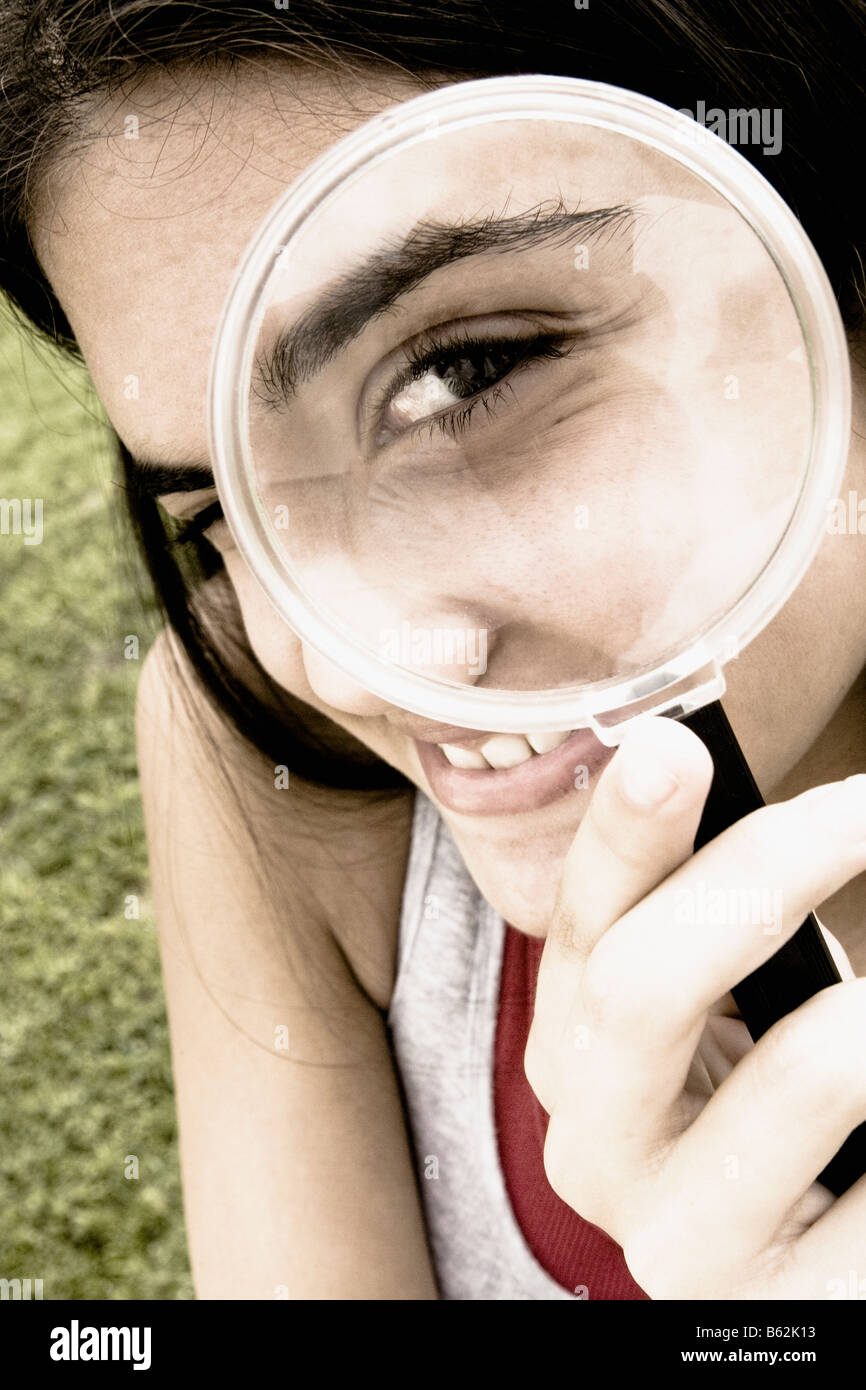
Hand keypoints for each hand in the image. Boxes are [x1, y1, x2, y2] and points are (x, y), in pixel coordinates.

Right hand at [524, 714, 865, 1298]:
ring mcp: (682, 1239)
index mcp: (571, 1048)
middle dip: (759, 873)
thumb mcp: (725, 1000)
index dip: (625, 829)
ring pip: (803, 1073)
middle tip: (862, 812)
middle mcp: (594, 1145)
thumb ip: (721, 911)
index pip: (579, 919)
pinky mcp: (788, 1309)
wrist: (792, 1263)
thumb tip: (789, 797)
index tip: (675, 745)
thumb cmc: (768, 1096)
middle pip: (637, 987)